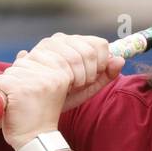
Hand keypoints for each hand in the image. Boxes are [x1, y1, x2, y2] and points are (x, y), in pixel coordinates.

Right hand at [0, 34, 124, 148]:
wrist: (31, 110)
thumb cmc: (60, 97)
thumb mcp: (86, 88)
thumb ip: (105, 75)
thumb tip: (120, 60)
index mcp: (71, 42)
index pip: (98, 44)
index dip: (102, 63)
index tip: (93, 78)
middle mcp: (56, 40)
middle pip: (89, 51)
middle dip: (91, 73)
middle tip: (79, 85)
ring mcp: (43, 47)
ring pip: (76, 58)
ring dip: (79, 78)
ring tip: (69, 87)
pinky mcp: (32, 58)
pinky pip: (61, 67)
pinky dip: (67, 81)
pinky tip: (61, 87)